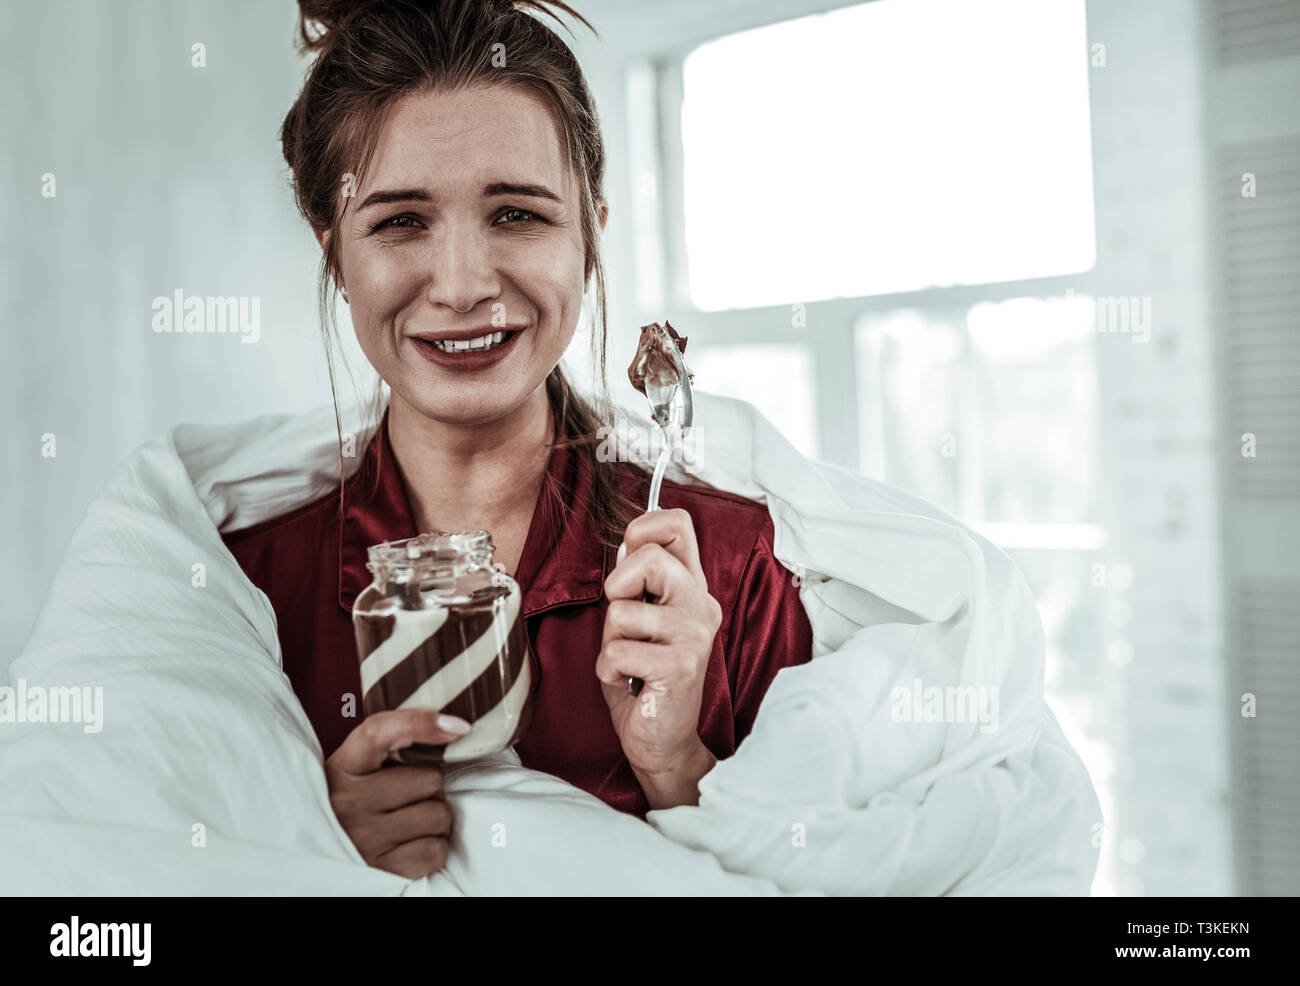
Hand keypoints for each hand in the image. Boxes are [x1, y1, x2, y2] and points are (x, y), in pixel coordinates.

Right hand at [324, 708, 468, 879]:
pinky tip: (409, 846)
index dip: (421, 723)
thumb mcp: (354, 769)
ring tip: (408, 823)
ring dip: (433, 820)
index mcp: (342, 768)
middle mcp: (349, 802)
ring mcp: (365, 839)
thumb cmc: (349, 805)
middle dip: (429, 789)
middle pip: (430, 780)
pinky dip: (432, 849)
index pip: (379, 732)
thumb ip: (389, 743)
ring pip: (438, 816)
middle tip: (408, 798)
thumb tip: (456, 727)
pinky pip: (436, 850)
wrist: (318, 858)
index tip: (457, 726)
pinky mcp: (382, 870)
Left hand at [596, 508, 722, 793]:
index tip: (630, 559)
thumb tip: (628, 544)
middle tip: (627, 627)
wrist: (664, 741)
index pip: (678, 525)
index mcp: (691, 587)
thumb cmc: (644, 678)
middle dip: (617, 590)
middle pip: (648, 558)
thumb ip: (637, 583)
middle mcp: (701, 604)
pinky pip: (616, 652)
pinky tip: (630, 683)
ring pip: (620, 612)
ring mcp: (695, 634)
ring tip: (631, 662)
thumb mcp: (638, 621)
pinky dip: (608, 671)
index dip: (644, 527)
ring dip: (610, 642)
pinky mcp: (681, 665)